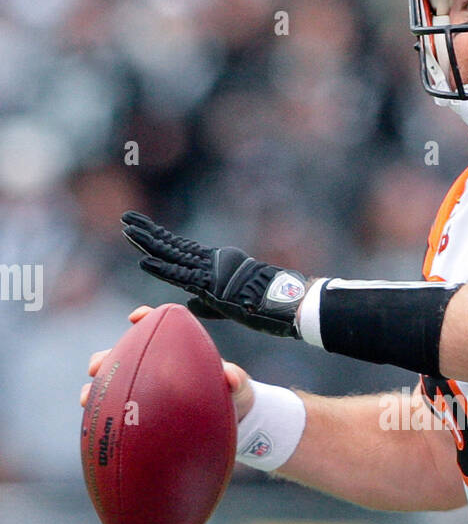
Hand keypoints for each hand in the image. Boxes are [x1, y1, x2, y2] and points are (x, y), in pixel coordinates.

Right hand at [80, 305, 255, 422]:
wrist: (232, 426)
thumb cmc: (234, 399)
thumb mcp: (239, 389)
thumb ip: (237, 380)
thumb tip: (231, 375)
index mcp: (179, 353)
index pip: (159, 327)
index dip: (147, 319)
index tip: (136, 318)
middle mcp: (158, 367)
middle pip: (125, 355)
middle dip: (106, 357)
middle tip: (96, 367)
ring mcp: (148, 390)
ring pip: (114, 383)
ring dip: (97, 389)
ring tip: (86, 398)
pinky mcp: (142, 412)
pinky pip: (118, 411)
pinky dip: (104, 414)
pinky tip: (93, 424)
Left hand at [120, 211, 309, 336]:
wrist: (285, 303)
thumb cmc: (262, 305)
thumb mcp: (227, 306)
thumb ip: (205, 304)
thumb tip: (187, 302)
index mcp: (212, 264)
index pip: (179, 250)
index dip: (158, 239)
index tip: (138, 228)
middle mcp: (209, 262)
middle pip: (171, 246)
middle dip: (147, 233)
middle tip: (126, 218)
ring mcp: (210, 271)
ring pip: (173, 255)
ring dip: (148, 244)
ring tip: (127, 230)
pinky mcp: (212, 285)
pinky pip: (182, 277)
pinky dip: (162, 270)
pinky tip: (144, 261)